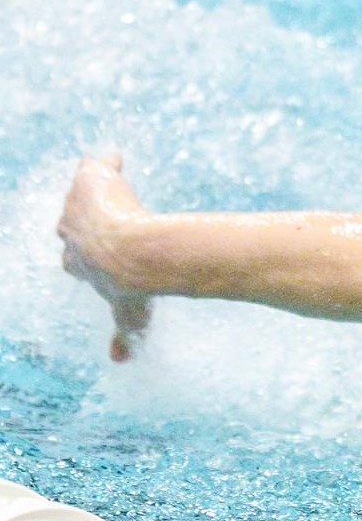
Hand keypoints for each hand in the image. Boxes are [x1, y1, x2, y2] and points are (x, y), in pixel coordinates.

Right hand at [58, 155, 153, 361]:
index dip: (82, 256)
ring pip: (82, 193)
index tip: (89, 258)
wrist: (133, 254)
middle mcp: (69, 232)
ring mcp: (77, 204)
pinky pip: (94, 166)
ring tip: (109, 181)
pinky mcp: (88, 179)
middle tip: (94, 215)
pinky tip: (115, 161)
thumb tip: (119, 360)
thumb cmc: (132, 286)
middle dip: (80, 221)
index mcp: (76, 262)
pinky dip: (103, 165)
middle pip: (69, 223)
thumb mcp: (130, 316)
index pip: (72, 259)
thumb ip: (124, 337)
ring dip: (96, 190)